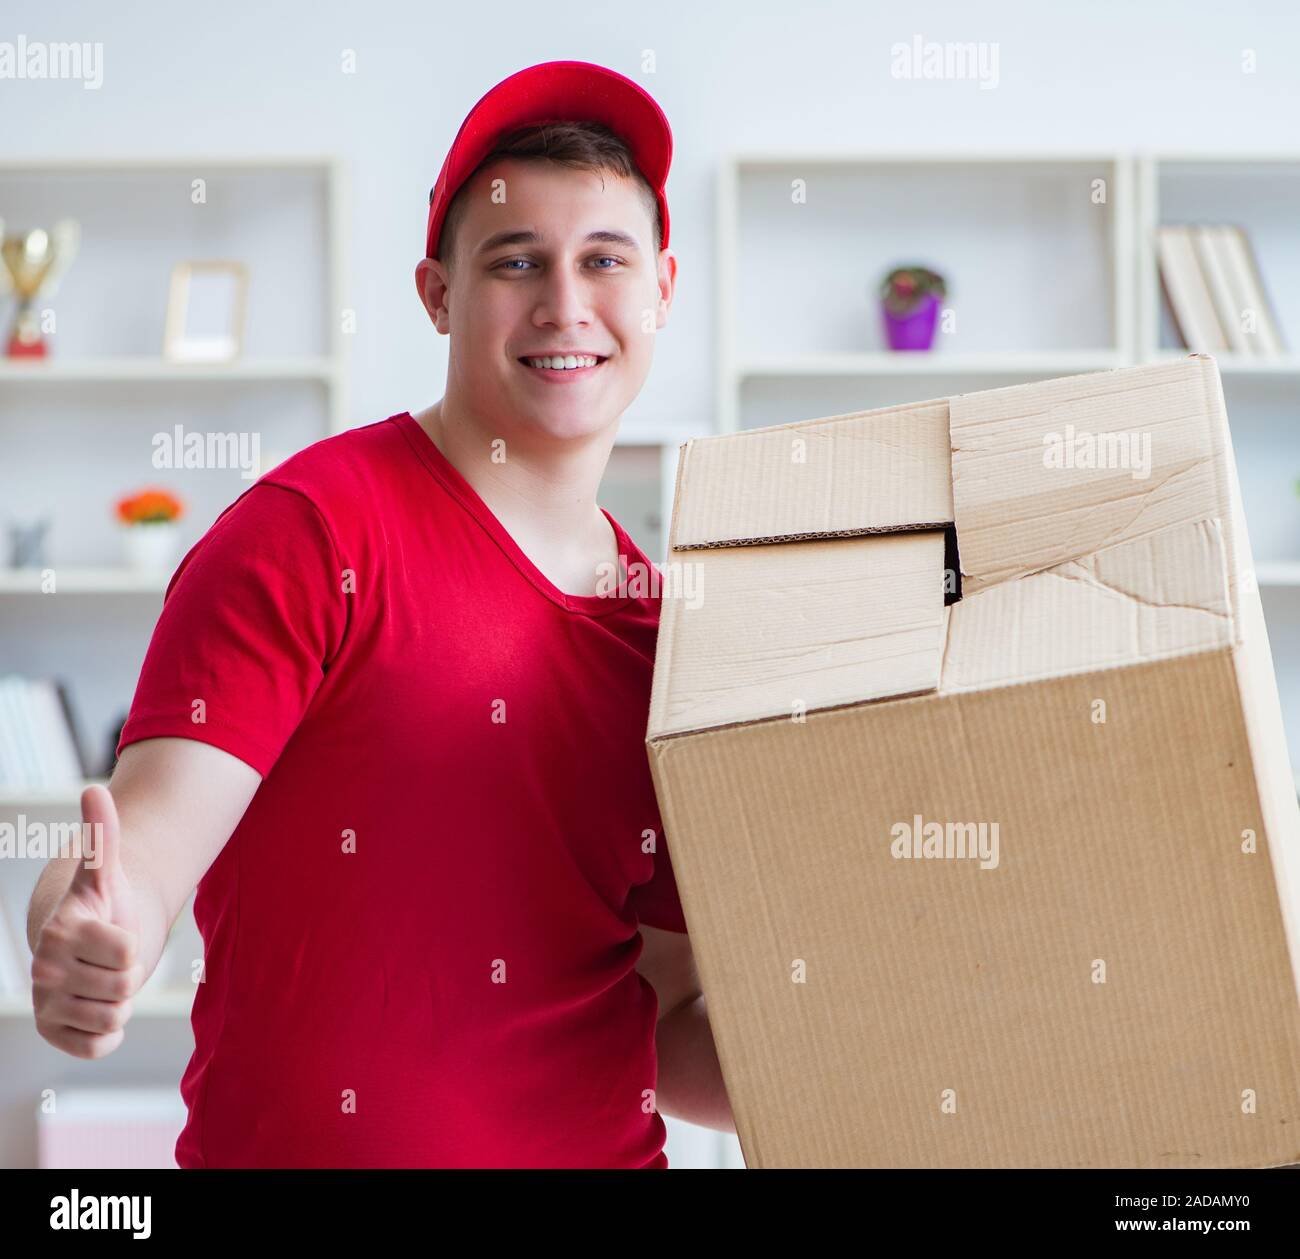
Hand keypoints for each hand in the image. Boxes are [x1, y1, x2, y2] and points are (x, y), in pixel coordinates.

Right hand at [32, 784, 144, 1057]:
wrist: (87, 945)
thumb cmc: (103, 906)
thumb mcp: (106, 872)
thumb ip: (103, 835)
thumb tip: (95, 790)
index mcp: (60, 931)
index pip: (127, 951)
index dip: (133, 943)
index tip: (114, 932)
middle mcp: (44, 970)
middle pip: (124, 985)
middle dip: (128, 972)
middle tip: (112, 958)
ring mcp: (46, 1004)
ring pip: (114, 1016)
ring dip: (120, 1000)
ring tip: (105, 979)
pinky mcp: (53, 1033)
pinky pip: (100, 1045)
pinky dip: (108, 1031)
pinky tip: (98, 1007)